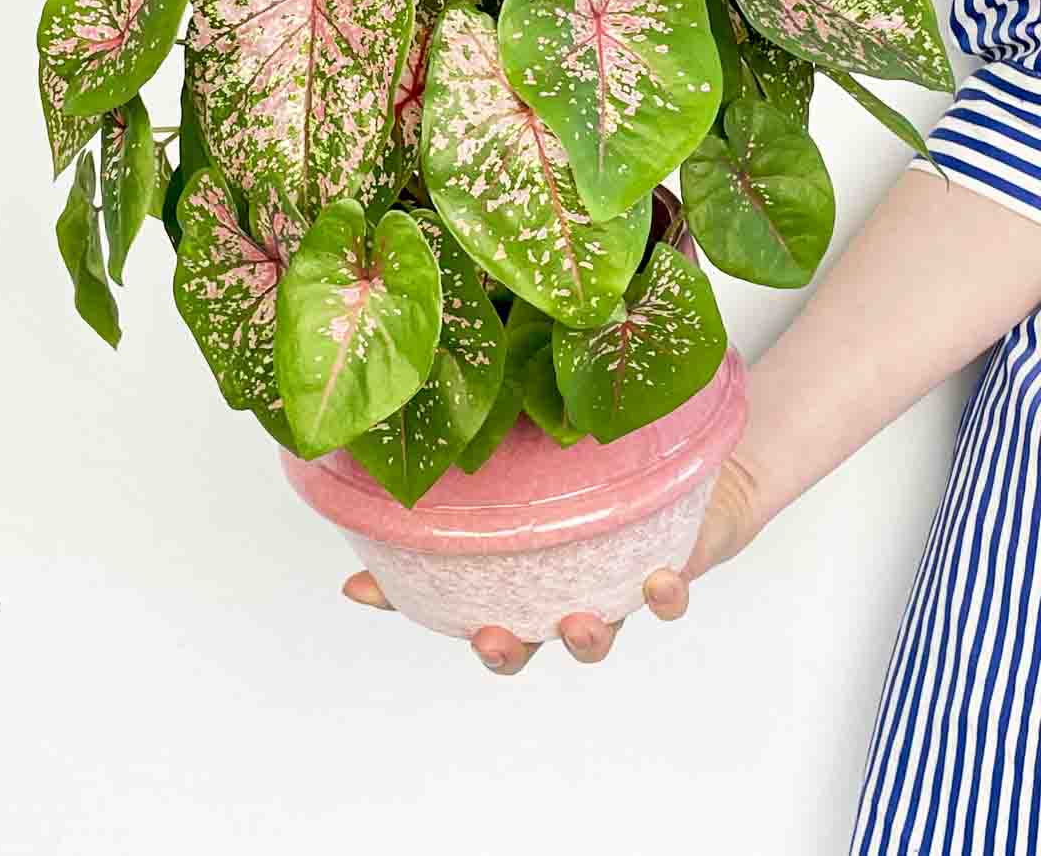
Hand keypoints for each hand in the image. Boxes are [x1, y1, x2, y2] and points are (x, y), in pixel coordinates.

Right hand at [342, 452, 765, 674]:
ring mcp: (614, 586)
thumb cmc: (601, 464)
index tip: (361, 586)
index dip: (403, 596)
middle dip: (506, 650)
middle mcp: (562, 589)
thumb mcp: (538, 454)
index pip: (456, 593)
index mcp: (521, 569)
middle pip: (526, 641)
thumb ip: (486, 449)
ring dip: (583, 640)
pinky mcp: (669, 570)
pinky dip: (663, 598)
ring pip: (595, 634)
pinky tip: (657, 581)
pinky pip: (668, 599)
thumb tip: (419, 409)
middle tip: (492, 637)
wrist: (698, 470)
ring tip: (577, 624)